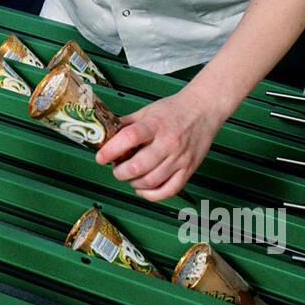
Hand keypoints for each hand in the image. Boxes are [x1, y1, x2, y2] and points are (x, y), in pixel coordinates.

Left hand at [94, 87, 222, 200]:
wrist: (204, 109)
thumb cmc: (174, 110)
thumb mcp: (147, 111)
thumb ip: (126, 124)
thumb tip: (106, 135)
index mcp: (155, 125)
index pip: (129, 138)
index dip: (110, 150)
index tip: (100, 157)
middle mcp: (168, 143)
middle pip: (138, 166)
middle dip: (120, 172)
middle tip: (117, 168)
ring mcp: (180, 158)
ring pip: (151, 182)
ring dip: (134, 183)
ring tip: (130, 176)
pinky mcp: (189, 169)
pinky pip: (169, 191)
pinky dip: (152, 195)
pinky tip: (144, 188)